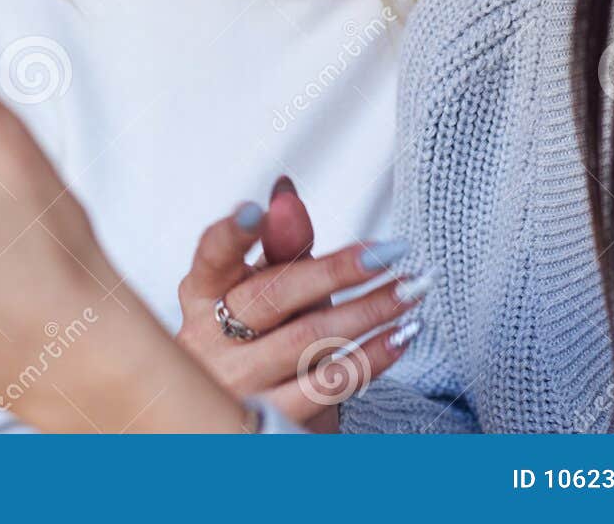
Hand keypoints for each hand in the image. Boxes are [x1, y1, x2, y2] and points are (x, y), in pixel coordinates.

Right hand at [175, 183, 423, 427]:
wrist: (255, 414)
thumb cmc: (263, 334)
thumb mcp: (268, 286)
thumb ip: (280, 244)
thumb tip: (286, 193)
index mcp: (202, 294)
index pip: (212, 257)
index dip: (231, 235)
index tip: (255, 211)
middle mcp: (209, 339)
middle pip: (273, 296)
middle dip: (337, 271)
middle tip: (390, 253)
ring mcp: (237, 384)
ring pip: (308, 339)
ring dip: (370, 311)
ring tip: (412, 290)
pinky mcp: (270, 421)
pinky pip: (329, 384)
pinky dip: (372, 357)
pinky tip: (401, 334)